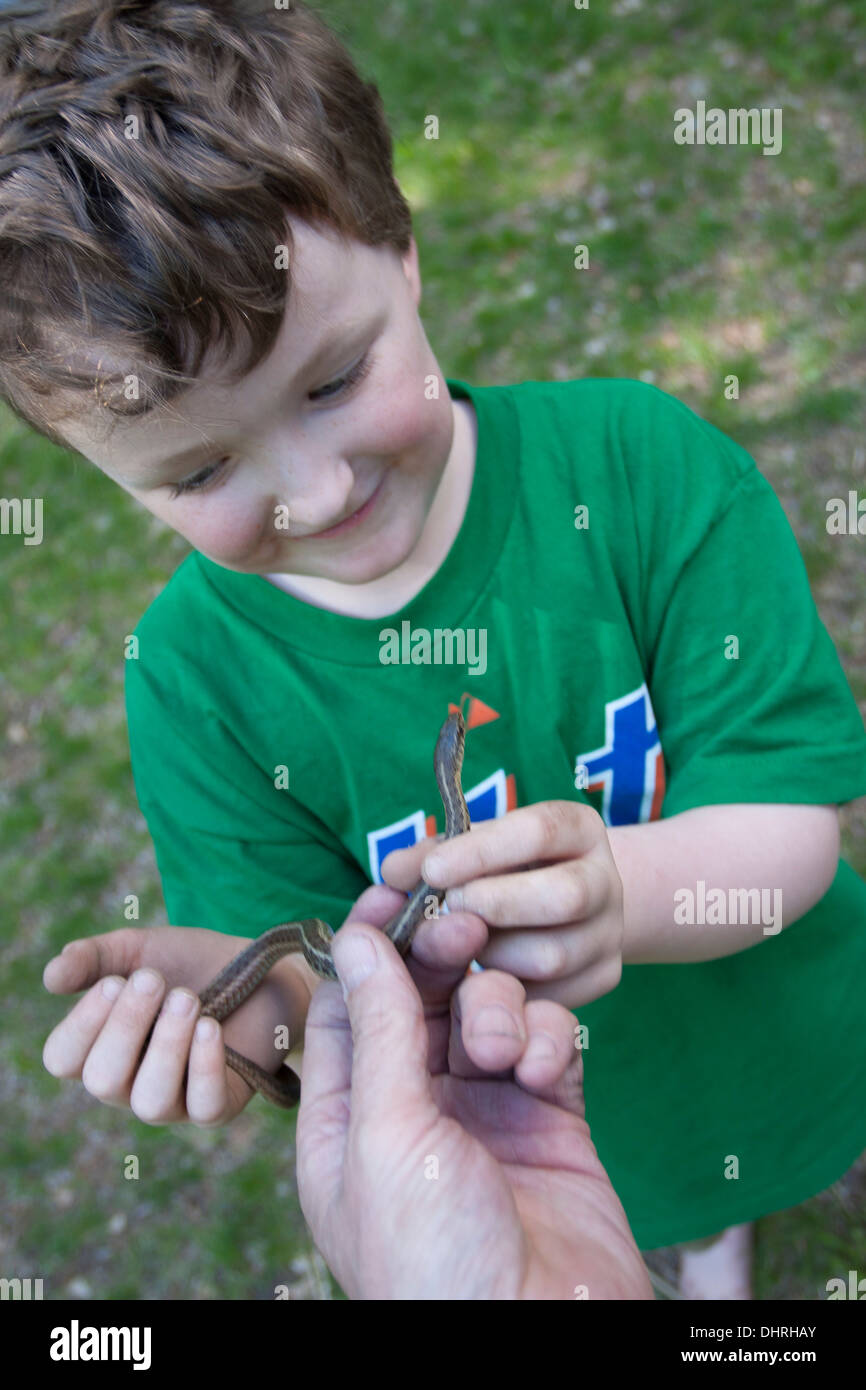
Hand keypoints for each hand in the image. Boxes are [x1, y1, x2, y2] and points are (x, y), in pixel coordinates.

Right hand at [42, 926, 309, 1124]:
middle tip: (155, 980)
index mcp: (101, 1047)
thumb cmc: (193, 964)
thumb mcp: (141, 949)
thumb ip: (94, 958)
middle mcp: (129, 1083)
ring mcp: (173, 1101)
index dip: (82, 1024)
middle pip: (102, 1080)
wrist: (262, 968)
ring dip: (167, 1045)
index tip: (114, 981)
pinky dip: (204, 1066)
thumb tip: (51, 977)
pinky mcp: (217, 1107)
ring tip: (188, 999)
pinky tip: (211, 1028)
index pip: (63, 1058)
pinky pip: (203, 1106)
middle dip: (126, 1025)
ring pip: (150, 1100)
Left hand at [297, 892, 651, 1299]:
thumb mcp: (388, 1134)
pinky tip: (547, 1067)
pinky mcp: (552, 1121)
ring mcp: (486, 1115)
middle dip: (440, 956)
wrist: (544, 1341)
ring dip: (498, 1006)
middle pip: (419, 999)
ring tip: (505, 1044)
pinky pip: (547, 1046)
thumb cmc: (435, 1260)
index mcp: (350, 1120)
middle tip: (463, 920)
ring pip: (486, 1011)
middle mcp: (414, 1111)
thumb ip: (376, 1028)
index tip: (392, 889)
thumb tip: (351, 936)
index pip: (346, 1007)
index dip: (365, 945)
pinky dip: (550, 1038)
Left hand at [383, 802, 624, 1009]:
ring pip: (553, 956)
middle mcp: (606, 879)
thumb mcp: (474, 850)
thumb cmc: (502, 868)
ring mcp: (609, 933)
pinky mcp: (604, 979)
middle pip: (564, 896)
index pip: (538, 831)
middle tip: (448, 911)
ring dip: (493, 955)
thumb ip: (432, 857)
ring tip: (460, 949)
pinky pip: (550, 997)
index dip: (482, 851)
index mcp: (577, 828)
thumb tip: (393, 874)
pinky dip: (506, 991)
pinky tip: (477, 978)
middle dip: (496, 906)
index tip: (432, 870)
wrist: (565, 906)